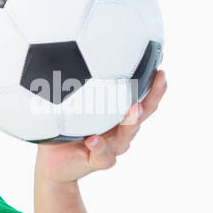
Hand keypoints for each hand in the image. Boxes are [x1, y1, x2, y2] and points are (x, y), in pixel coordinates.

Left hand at [35, 69, 167, 184]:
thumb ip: (73, 85)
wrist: (53, 163)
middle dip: (154, 93)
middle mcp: (120, 129)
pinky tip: (93, 138)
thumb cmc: (63, 130)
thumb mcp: (68, 105)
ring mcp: (112, 146)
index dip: (152, 79)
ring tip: (133, 107)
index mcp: (117, 114)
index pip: (141, 94)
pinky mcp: (98, 161)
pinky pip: (103, 155)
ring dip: (131, 120)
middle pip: (144, 111)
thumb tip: (67, 48)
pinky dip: (99, 146)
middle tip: (160, 75)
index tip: (159, 58)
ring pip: (128, 134)